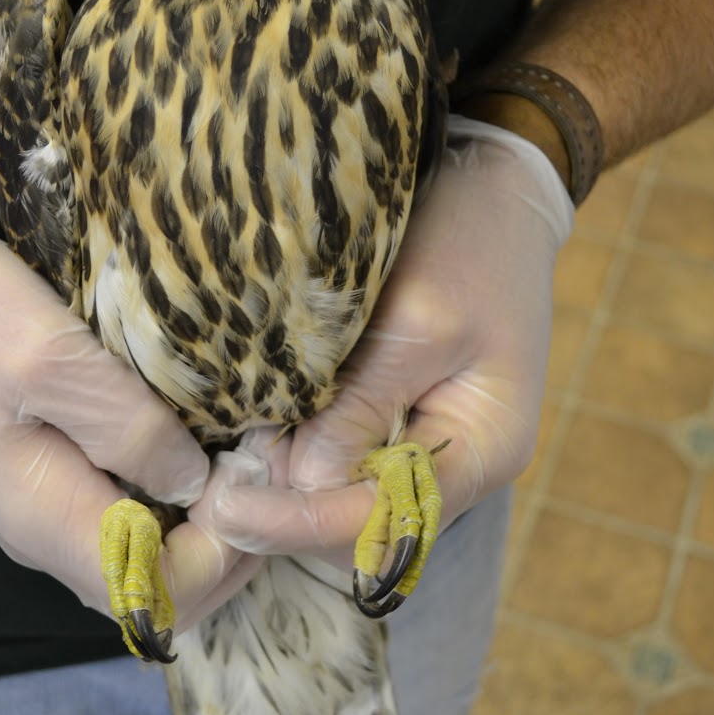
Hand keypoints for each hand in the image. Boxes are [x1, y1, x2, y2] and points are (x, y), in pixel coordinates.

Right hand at [0, 183, 258, 629]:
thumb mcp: (48, 354)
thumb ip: (125, 426)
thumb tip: (195, 483)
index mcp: (45, 518)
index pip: (158, 595)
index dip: (223, 553)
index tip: (252, 480)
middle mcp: (47, 534)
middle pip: (160, 589)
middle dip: (229, 545)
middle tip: (266, 470)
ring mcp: (47, 510)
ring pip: (149, 556)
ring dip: (208, 522)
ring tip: (247, 454)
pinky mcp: (51, 479)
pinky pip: (131, 517)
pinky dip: (180, 497)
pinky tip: (207, 444)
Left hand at [208, 118, 574, 566]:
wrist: (493, 185)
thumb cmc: (469, 242)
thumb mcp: (417, 320)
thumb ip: (362, 405)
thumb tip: (300, 480)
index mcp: (485, 449)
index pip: (386, 522)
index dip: (302, 523)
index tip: (227, 508)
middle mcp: (459, 466)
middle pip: (363, 529)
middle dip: (290, 511)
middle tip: (220, 477)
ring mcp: (427, 445)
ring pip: (345, 502)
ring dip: (288, 487)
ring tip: (236, 447)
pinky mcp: (396, 420)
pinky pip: (342, 463)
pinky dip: (298, 455)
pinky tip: (259, 427)